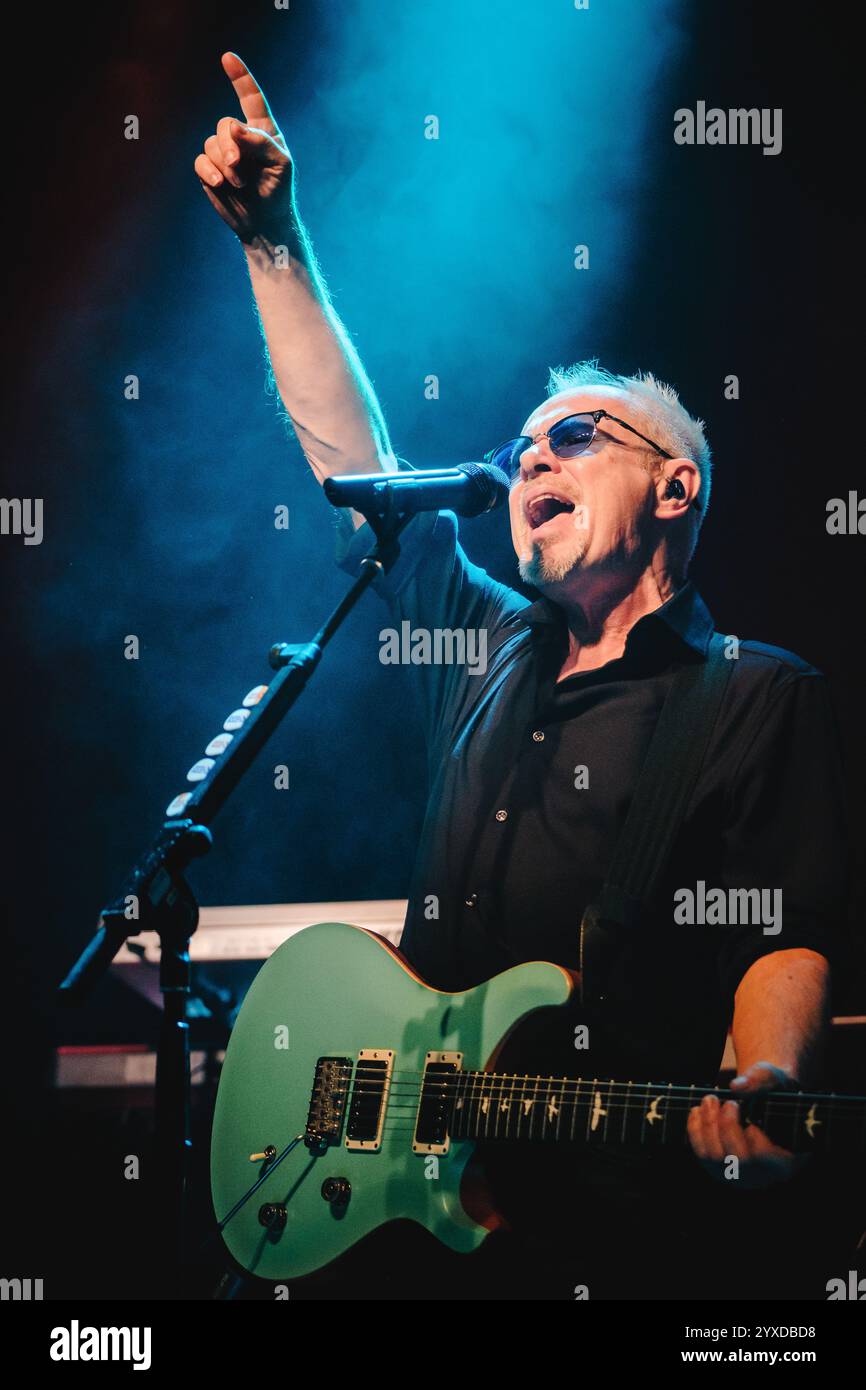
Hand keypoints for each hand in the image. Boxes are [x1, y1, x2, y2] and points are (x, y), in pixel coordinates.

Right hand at [194, 52, 294, 243]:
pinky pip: (200, 161)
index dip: (240, 78)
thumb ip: (260, 142)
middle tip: (238, 165)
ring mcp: (223, 154)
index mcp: (262, 130)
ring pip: (211, 144)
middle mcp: (240, 137)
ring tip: (239, 183)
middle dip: (229, 144)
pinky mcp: (210, 171)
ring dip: (224, 164)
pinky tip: (220, 183)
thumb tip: (233, 127)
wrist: (265, 222)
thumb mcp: (281, 164)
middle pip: (225, 124)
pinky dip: (209, 171)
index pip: (251, 99)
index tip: (228, 58)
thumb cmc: (278, 192)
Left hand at [687, 1061, 805, 1188]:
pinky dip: (695, 1132)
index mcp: (786, 1160)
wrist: (763, 1100)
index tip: (750, 1118)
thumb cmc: (774, 1091)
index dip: (755, 1139)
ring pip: (715, 1159)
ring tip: (709, 1100)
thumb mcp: (775, 1080)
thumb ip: (761, 1080)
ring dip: (707, 1127)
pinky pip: (702, 1155)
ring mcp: (738, 1175)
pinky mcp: (719, 1168)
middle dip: (726, 1127)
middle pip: (737, 1161)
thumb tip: (737, 1086)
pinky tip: (697, 1111)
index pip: (766, 1159)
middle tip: (725, 1102)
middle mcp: (762, 1175)